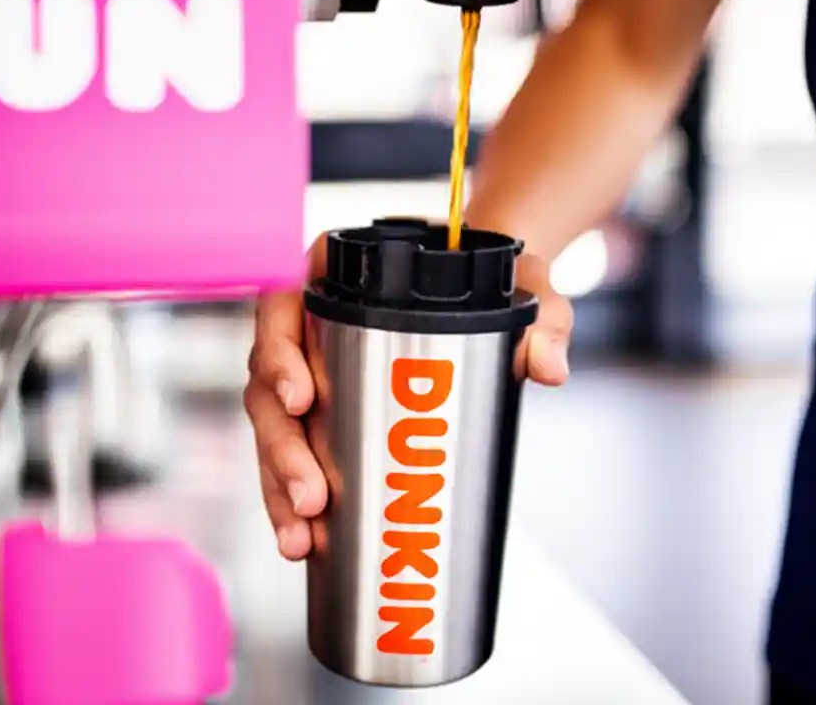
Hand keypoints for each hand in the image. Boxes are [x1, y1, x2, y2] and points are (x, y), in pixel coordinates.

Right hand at [244, 236, 573, 560]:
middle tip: (311, 496)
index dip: (278, 354)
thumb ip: (542, 317)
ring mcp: (313, 374)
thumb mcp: (529, 286)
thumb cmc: (501, 278)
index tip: (301, 399)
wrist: (503, 300)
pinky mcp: (325, 417)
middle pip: (269, 384)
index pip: (283, 307)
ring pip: (274, 430)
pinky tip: (307, 540)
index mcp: (338, 276)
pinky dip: (293, 500)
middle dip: (282, 450)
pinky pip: (294, 457)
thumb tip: (546, 366)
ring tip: (303, 536)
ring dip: (279, 486)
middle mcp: (313, 324)